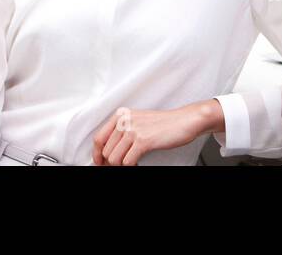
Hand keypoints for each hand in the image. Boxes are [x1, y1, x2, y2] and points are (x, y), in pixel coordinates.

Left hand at [91, 100, 219, 165]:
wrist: (184, 121)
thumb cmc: (164, 123)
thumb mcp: (138, 122)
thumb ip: (122, 133)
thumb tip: (107, 152)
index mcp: (121, 115)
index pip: (99, 138)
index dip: (97, 155)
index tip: (100, 162)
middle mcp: (124, 120)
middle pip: (106, 151)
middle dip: (112, 163)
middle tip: (122, 165)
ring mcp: (133, 129)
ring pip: (114, 159)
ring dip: (122, 165)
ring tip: (132, 162)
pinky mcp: (143, 140)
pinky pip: (127, 162)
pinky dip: (132, 166)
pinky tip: (138, 163)